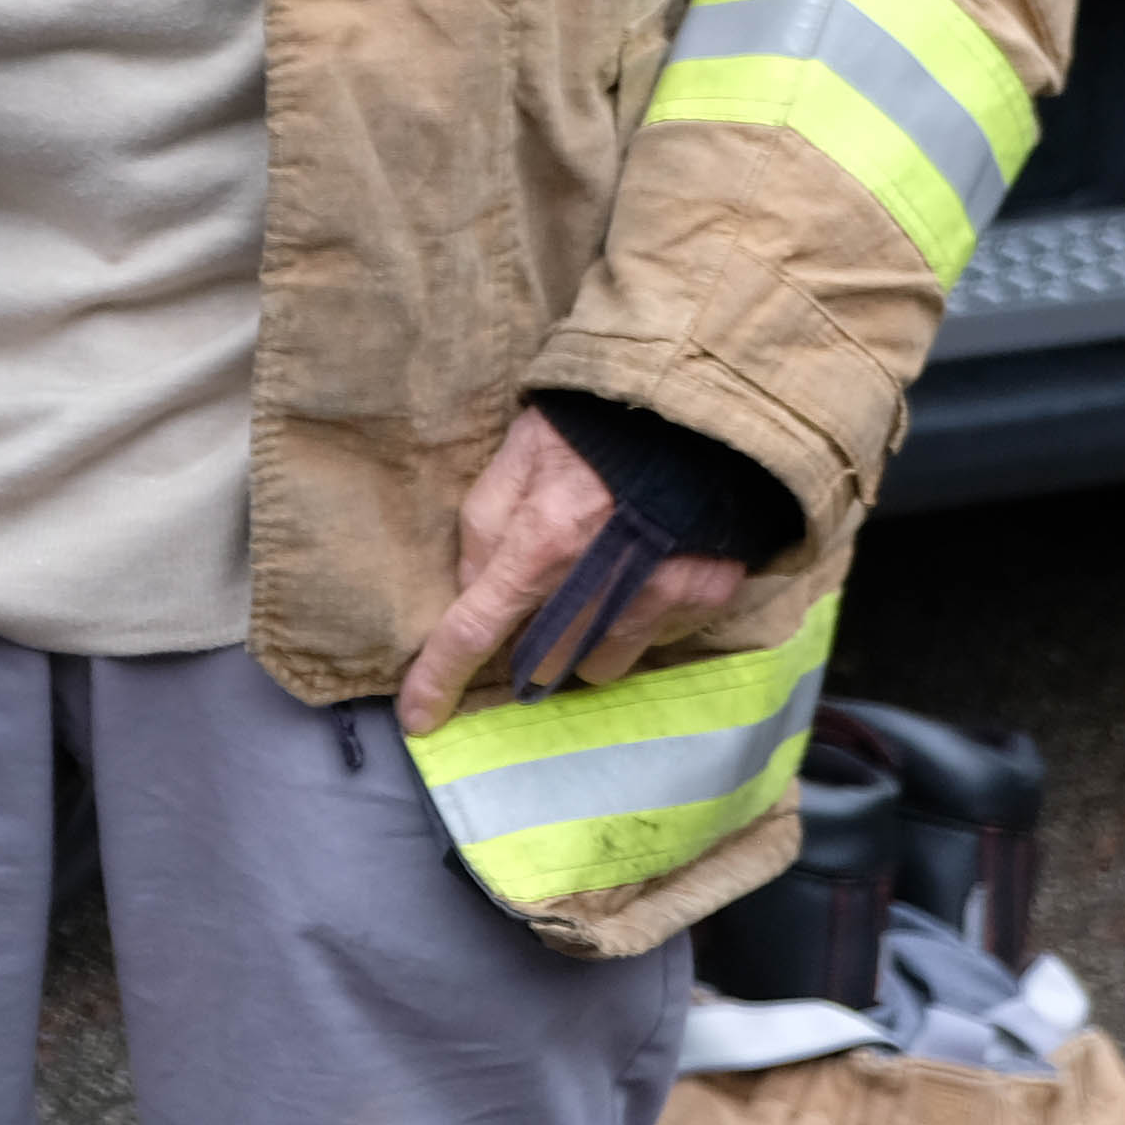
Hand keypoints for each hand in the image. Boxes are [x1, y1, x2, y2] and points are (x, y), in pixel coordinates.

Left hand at [394, 404, 748, 738]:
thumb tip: (470, 591)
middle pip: (541, 663)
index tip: (419, 719)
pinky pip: (654, 641)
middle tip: (542, 596)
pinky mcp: (705, 598)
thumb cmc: (595, 424)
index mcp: (542, 541)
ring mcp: (659, 597)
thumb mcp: (518, 452)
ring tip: (601, 580)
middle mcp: (599, 584)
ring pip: (599, 665)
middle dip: (529, 643)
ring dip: (585, 638)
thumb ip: (484, 523)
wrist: (701, 405)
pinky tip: (646, 568)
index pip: (476, 628)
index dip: (440, 677)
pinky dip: (639, 618)